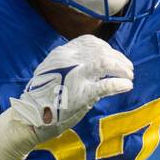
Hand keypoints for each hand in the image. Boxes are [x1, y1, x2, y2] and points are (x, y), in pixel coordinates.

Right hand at [9, 34, 133, 140]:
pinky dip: (119, 84)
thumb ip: (70, 66)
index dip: (106, 47)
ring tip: (129, 75)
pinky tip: (127, 86)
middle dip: (118, 58)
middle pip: (101, 50)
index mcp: (61, 54)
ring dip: (122, 68)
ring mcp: (75, 76)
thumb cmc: (43, 99)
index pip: (88, 42)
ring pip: (106, 63)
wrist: (30, 118)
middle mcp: (68, 61)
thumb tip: (93, 66)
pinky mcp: (82, 94)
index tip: (113, 55)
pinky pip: (106, 85)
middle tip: (128, 67)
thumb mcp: (52, 73)